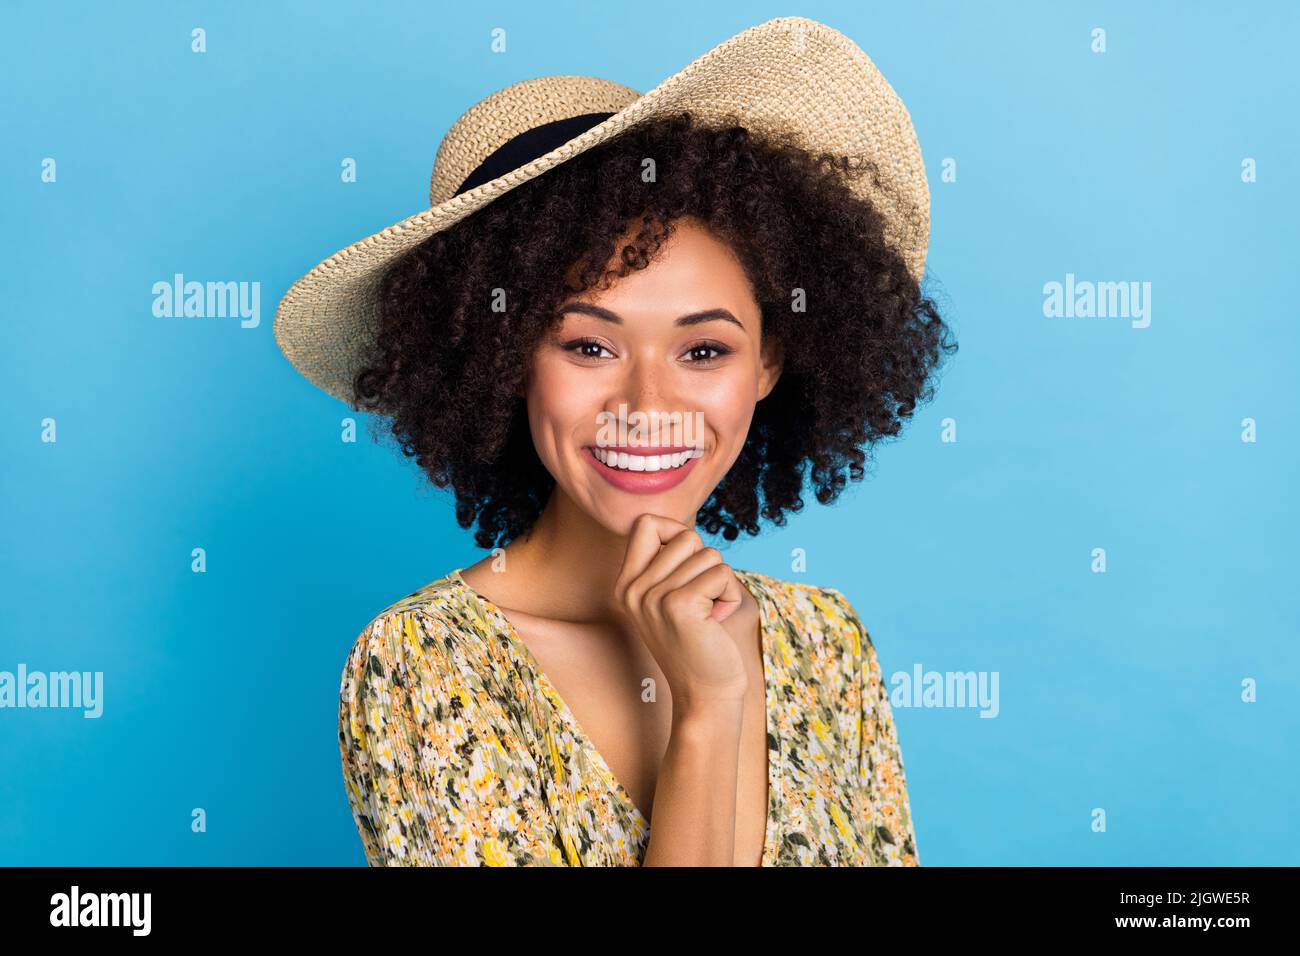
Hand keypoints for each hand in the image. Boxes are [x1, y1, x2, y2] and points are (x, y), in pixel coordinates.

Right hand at [613, 513, 748, 707]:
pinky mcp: (679, 605)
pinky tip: (717, 621)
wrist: (703, 695)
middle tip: (702, 601)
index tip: (688, 565)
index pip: (646, 523)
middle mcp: (633, 588)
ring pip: (708, 554)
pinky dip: (730, 596)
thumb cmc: (697, 643)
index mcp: (626, 584)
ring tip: (709, 615)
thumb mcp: (669, 600)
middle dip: (707, 565)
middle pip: (686, 536)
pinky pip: (721, 574)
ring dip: (722, 584)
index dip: (676, 531)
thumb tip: (686, 532)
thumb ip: (670, 565)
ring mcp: (653, 597)